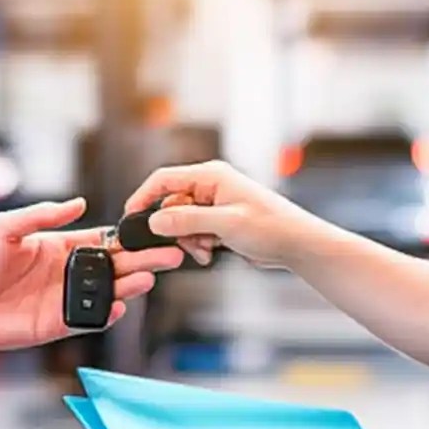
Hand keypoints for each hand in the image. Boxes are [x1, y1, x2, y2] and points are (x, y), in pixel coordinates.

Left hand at [0, 198, 183, 357]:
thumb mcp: (5, 227)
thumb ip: (42, 214)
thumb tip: (78, 203)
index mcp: (57, 246)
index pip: (101, 240)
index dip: (125, 237)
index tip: (149, 232)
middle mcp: (65, 273)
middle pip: (114, 266)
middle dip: (143, 260)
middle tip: (169, 256)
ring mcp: (63, 300)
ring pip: (108, 293)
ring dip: (131, 286)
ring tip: (150, 278)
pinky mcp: (56, 325)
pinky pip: (89, 320)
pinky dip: (107, 314)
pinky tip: (120, 305)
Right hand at [123, 160, 319, 267]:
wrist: (297, 244)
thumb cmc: (272, 226)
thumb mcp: (226, 224)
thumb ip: (188, 221)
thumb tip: (156, 220)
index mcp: (211, 176)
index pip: (164, 179)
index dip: (144, 196)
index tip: (132, 215)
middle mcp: (211, 186)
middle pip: (171, 205)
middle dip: (176, 228)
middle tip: (190, 243)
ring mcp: (215, 204)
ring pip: (181, 222)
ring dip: (188, 240)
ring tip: (206, 250)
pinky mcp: (219, 221)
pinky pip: (195, 232)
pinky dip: (198, 244)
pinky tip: (212, 253)